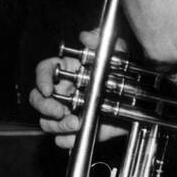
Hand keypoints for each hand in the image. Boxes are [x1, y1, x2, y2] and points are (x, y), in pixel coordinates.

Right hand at [29, 28, 128, 148]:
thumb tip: (85, 36)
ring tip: (75, 123)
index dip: (41, 80)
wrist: (138, 102)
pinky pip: (63, 140)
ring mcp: (69, 112)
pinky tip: (75, 135)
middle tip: (58, 111)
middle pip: (38, 99)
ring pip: (47, 121)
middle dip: (45, 106)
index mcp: (66, 71)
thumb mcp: (115, 52)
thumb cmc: (121, 74)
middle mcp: (63, 92)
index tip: (48, 89)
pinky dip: (66, 140)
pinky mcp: (79, 129)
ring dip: (57, 125)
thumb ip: (101, 41)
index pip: (44, 71)